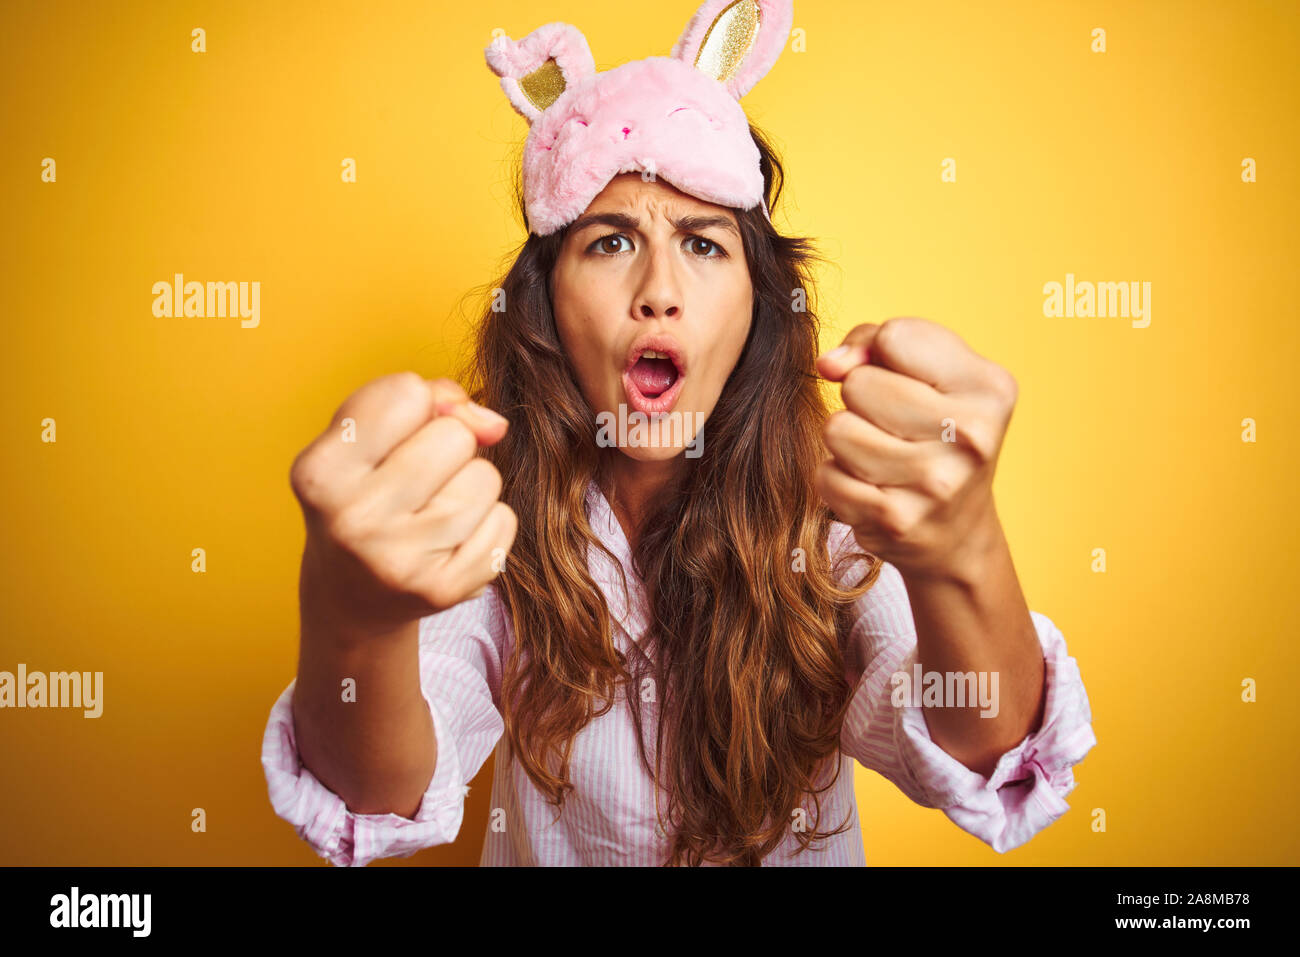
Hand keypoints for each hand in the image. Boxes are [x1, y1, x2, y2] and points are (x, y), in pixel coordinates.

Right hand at [289, 372, 517, 640]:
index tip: (394, 437)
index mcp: (320, 471)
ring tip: (431, 512)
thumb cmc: (364, 493)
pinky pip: (504, 521)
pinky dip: (488, 524)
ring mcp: (399, 560)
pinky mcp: (443, 590)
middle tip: (415, 482)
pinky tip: (451, 542)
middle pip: (456, 435)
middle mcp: (354, 519)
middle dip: (448, 447)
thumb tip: (496, 425)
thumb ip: (427, 401)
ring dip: (470, 486)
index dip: (417, 405)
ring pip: (485, 478)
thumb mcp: (365, 437)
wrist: (349, 596)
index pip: (408, 393)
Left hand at [814, 317, 1018, 582]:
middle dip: (862, 400)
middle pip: (859, 384)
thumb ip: (874, 345)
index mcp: (988, 387)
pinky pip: (827, 476)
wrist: (958, 531)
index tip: (902, 378)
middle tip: (893, 427)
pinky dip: (839, 480)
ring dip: (847, 440)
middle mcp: (972, 435)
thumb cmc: (935, 435)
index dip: (881, 353)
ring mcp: (935, 482)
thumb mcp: (929, 376)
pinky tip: (873, 488)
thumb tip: (828, 365)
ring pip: (837, 429)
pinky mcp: (897, 520)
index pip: (895, 336)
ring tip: (880, 456)